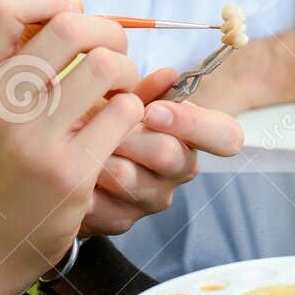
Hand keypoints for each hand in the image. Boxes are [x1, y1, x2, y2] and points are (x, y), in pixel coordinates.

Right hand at [0, 0, 143, 291]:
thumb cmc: (4, 155)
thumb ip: (21, 51)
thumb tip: (73, 4)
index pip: (0, 3)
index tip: (64, 18)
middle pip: (68, 26)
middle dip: (107, 31)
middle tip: (112, 52)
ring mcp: (32, 140)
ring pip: (104, 66)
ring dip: (127, 71)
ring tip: (119, 89)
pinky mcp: (69, 172)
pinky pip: (124, 113)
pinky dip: (133, 110)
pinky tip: (120, 123)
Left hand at [82, 67, 244, 235]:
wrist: (70, 163)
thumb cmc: (108, 122)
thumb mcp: (126, 99)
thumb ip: (146, 90)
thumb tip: (168, 75)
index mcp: (192, 136)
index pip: (225, 136)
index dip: (193, 124)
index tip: (152, 111)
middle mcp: (180, 169)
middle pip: (168, 155)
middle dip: (128, 135)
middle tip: (99, 123)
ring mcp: (153, 197)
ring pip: (129, 179)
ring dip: (99, 157)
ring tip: (77, 143)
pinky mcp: (123, 220)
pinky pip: (102, 205)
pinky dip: (81, 186)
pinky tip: (69, 174)